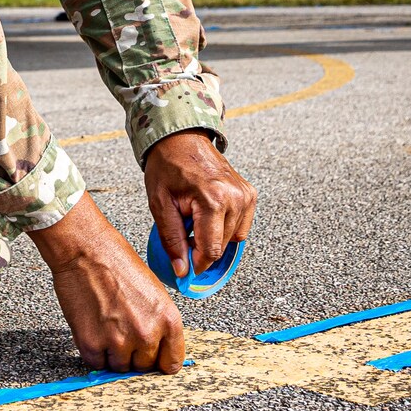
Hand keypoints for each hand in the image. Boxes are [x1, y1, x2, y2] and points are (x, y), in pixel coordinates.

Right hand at [30, 191, 184, 372]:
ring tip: (105, 325)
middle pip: (143, 367)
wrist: (85, 248)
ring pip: (119, 367)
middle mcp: (147, 334)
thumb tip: (153, 347)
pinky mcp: (92, 344)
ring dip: (112, 353)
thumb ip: (157, 322)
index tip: (150, 356)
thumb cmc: (117, 260)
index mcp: (168, 320)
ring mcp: (119, 342)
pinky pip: (96, 364)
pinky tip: (92, 328)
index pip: (171, 364)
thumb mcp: (152, 290)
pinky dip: (93, 351)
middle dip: (133, 353)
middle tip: (121, 331)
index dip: (158, 359)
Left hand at [143, 131, 255, 277]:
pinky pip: (241, 226)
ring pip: (233, 239)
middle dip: (202, 248)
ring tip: (194, 219)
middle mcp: (235, 198)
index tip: (184, 267)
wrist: (180, 138)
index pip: (210, 250)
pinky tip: (208, 215)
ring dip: (214, 238)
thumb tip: (182, 271)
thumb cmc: (167, 167)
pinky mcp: (249, 194)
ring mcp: (245, 195)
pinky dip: (225, 228)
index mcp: (213, 200)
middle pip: (222, 247)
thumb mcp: (160, 204)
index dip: (196, 264)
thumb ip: (172, 240)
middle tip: (183, 232)